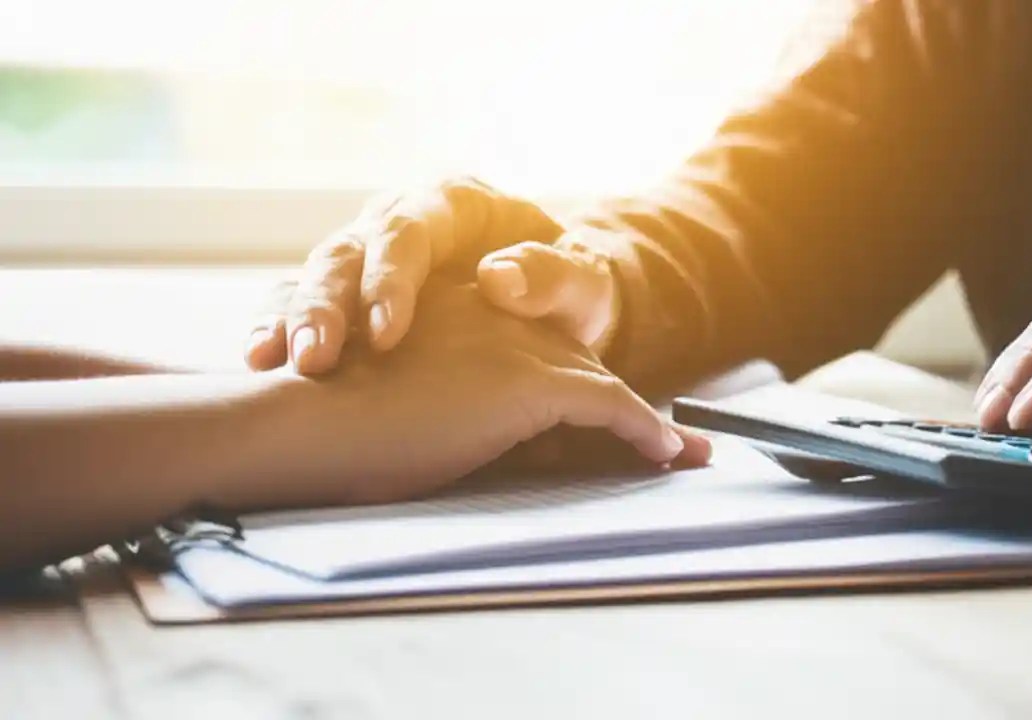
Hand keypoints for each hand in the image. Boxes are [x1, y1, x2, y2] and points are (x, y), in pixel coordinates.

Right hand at [245, 177, 619, 374]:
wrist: (549, 309)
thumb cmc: (568, 294)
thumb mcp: (582, 286)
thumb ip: (553, 277)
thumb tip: (499, 279)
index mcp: (455, 203)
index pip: (412, 231)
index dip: (392, 279)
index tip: (386, 336)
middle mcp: (400, 220)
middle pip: (347, 250)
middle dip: (327, 304)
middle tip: (315, 358)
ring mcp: (366, 256)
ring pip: (314, 276)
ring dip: (293, 319)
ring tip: (275, 364)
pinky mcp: (347, 294)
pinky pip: (298, 304)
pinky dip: (278, 329)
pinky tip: (260, 365)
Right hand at [264, 281, 709, 506]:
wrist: (297, 422)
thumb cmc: (320, 424)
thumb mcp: (383, 390)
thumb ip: (428, 388)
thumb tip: (454, 429)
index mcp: (446, 303)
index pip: (524, 339)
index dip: (570, 376)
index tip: (603, 408)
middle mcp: (486, 311)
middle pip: (571, 356)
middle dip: (623, 399)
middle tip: (672, 436)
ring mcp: (511, 342)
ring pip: (599, 379)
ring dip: (647, 419)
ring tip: (683, 448)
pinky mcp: (528, 381)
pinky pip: (608, 405)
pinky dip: (644, 430)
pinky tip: (668, 454)